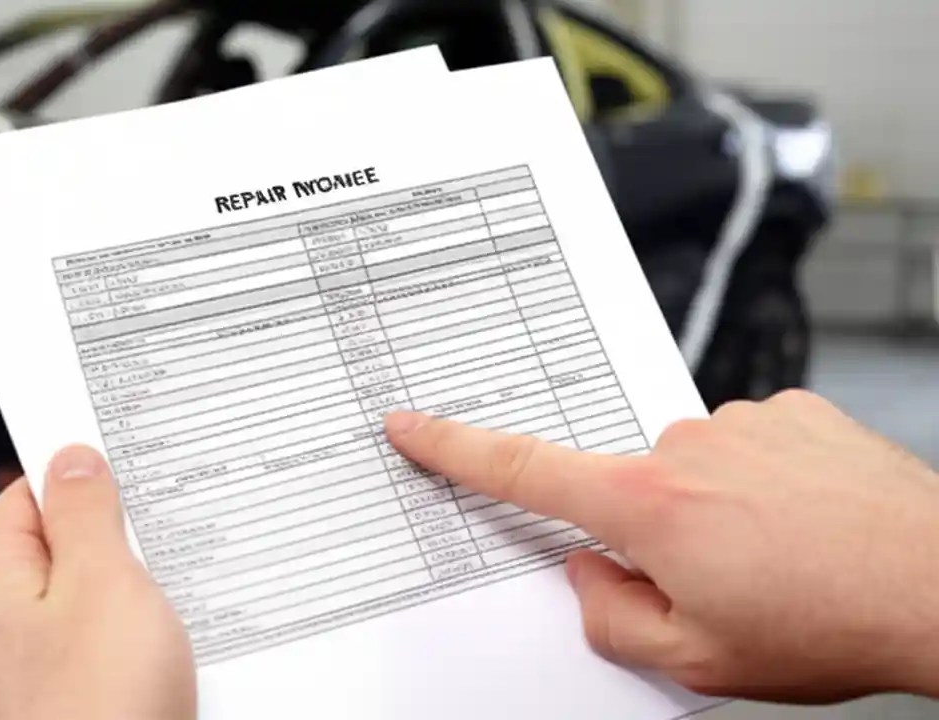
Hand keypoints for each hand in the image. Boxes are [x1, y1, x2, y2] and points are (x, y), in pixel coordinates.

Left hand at [0, 445, 195, 719]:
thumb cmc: (98, 712)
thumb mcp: (101, 584)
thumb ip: (86, 514)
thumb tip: (73, 461)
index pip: (27, 495)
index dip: (74, 468)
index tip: (122, 449)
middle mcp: (15, 620)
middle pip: (68, 540)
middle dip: (122, 527)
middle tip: (166, 517)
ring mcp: (52, 658)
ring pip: (102, 588)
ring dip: (145, 578)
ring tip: (181, 578)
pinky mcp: (90, 687)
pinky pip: (120, 632)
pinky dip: (154, 622)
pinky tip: (187, 624)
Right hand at [385, 390, 938, 702]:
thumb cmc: (829, 625)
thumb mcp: (696, 661)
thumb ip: (609, 619)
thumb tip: (587, 572)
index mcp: (647, 507)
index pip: (523, 470)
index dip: (454, 448)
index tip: (410, 425)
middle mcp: (685, 446)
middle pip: (626, 487)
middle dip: (653, 531)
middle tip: (719, 581)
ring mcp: (741, 421)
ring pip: (690, 467)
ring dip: (713, 507)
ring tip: (777, 552)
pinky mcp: (790, 408)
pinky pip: (744, 443)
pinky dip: (759, 480)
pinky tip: (803, 519)